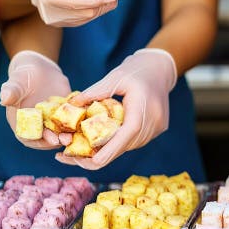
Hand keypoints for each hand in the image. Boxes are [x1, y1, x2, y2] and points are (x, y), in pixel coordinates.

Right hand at [0, 51, 70, 148]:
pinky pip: (71, 123)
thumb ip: (11, 91)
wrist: (40, 69)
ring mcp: (52, 122)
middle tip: (65, 140)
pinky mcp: (65, 116)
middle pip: (45, 138)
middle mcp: (37, 125)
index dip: (37, 140)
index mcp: (21, 121)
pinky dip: (77, 125)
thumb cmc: (23, 75)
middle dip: (55, 140)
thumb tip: (4, 99)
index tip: (48, 139)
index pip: (28, 136)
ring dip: (67, 136)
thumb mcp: (16, 82)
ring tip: (75, 136)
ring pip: (59, 133)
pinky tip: (85, 125)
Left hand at [55, 48, 176, 168]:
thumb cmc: (137, 70)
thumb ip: (94, 92)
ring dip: (104, 148)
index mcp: (141, 115)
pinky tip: (101, 135)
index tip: (77, 159)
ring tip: (81, 143)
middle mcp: (150, 128)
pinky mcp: (155, 131)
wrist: (161, 69)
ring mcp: (154, 132)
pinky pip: (131, 142)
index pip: (119, 143)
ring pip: (124, 148)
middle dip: (94, 155)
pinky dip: (115, 141)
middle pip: (119, 150)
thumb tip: (71, 104)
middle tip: (67, 152)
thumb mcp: (115, 77)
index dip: (98, 155)